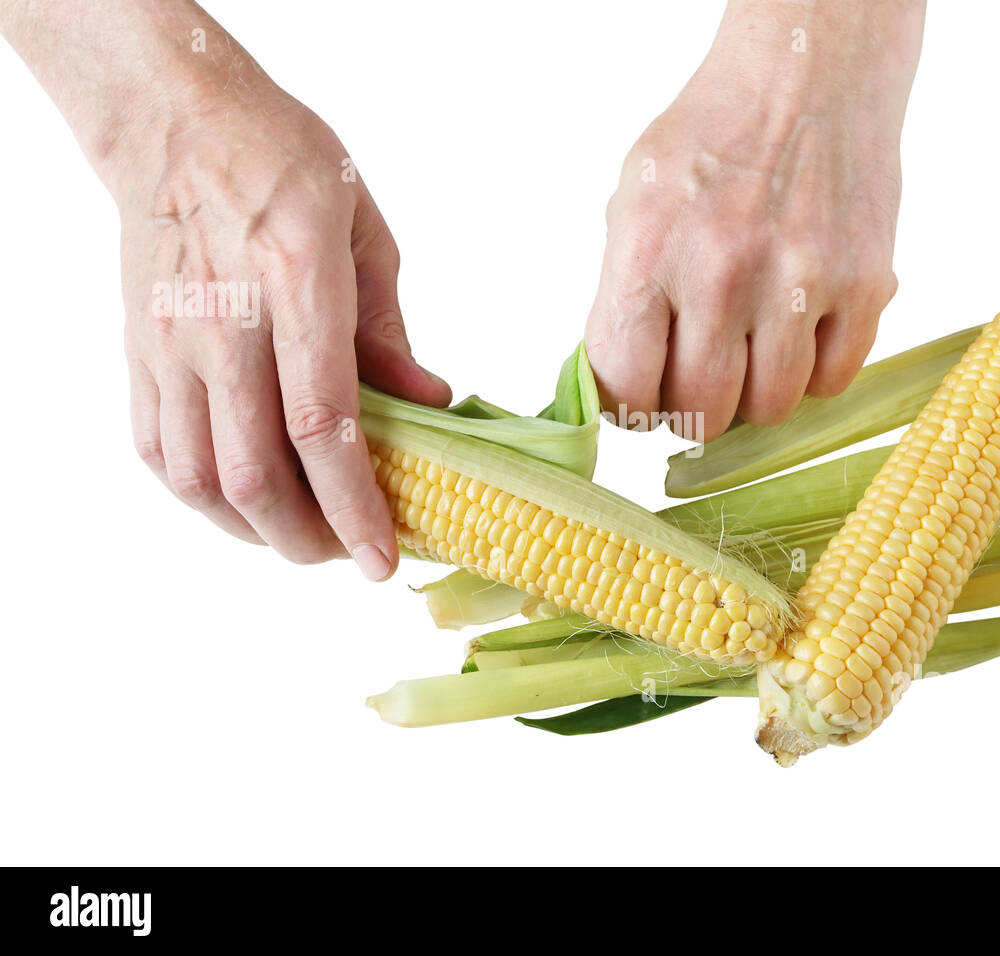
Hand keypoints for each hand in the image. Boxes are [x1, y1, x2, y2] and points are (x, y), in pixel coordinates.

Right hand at [116, 94, 449, 577]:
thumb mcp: (364, 232)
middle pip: (254, 473)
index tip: (382, 558)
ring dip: (253, 529)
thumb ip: (390, 331)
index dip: (354, 506)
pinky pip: (157, 449)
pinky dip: (199, 494)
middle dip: (308, 538)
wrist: (176, 119)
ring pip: (197, 479)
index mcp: (296, 285)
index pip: (323, 425)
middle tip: (347, 554)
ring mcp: (170, 342)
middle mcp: (224, 324)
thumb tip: (429, 406)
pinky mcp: (138, 350)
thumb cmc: (281, 162)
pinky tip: (241, 499)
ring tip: (300, 535)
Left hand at [585, 0, 923, 439]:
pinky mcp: (864, 284)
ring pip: (770, 407)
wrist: (809, 73)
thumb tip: (619, 385)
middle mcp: (724, 269)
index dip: (631, 406)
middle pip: (701, 410)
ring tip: (750, 356)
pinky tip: (798, 338)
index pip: (625, 382)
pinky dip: (812, 375)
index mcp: (652, 247)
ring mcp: (801, 280)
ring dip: (754, 397)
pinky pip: (833, 381)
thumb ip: (623, 293)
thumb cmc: (715, 138)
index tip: (643, 400)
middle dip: (692, 410)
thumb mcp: (634, 199)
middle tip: (698, 380)